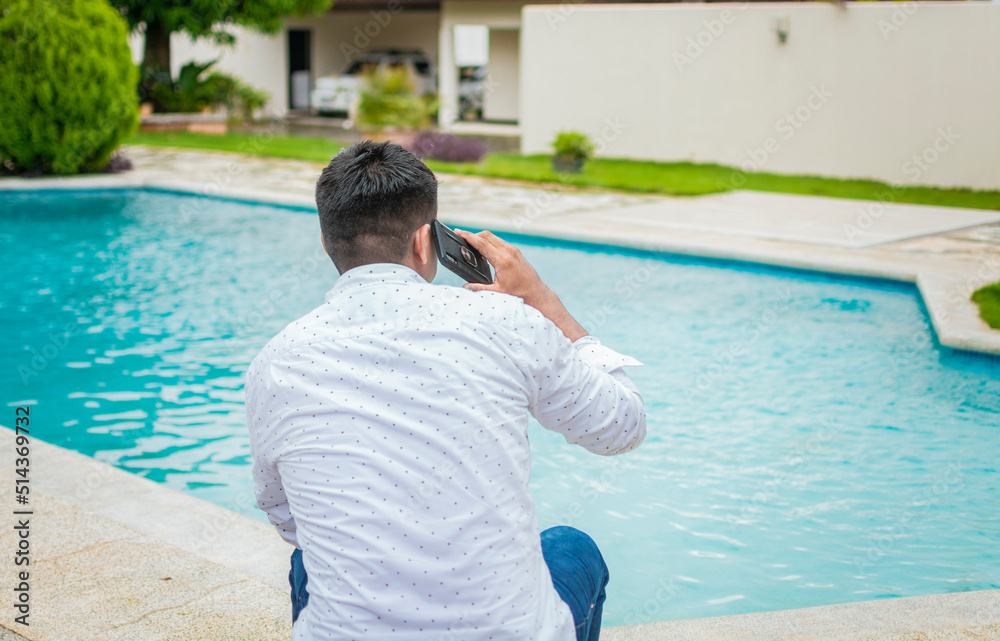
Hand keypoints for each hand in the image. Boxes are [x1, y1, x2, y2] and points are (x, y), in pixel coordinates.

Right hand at [455, 229, 587, 340]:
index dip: (468, 236)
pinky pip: (501, 242)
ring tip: (472, 243)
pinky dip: (491, 242)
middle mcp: (509, 252)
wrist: (537, 295)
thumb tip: (465, 287)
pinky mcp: (517, 253)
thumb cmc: (519, 294)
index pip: (481, 243)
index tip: (458, 232)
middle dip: (473, 235)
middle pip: (487, 235)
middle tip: (462, 237)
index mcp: (502, 260)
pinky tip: (486, 250)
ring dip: (482, 238)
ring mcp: (514, 251)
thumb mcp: (497, 292)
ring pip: (494, 238)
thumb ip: (479, 288)